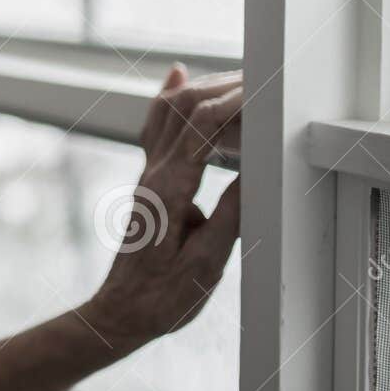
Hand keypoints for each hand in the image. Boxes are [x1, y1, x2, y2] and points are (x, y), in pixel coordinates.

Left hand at [79, 64, 241, 350]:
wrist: (122, 314)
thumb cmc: (164, 297)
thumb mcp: (207, 263)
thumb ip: (231, 214)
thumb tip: (259, 171)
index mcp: (170, 189)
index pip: (202, 124)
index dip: (235, 99)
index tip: (267, 87)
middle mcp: (155, 174)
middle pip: (185, 106)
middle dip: (225, 85)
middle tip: (264, 78)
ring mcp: (148, 175)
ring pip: (168, 111)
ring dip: (203, 87)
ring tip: (240, 77)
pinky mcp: (150, 183)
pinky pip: (157, 127)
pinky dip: (171, 97)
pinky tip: (178, 76)